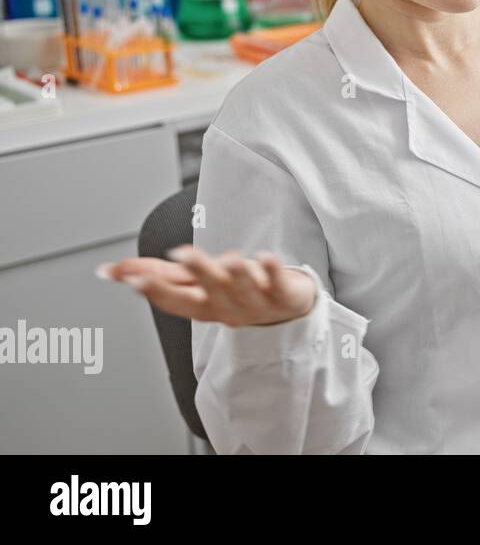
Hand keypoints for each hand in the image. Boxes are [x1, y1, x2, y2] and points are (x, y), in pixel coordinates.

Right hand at [96, 245, 316, 326]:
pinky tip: (268, 257)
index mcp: (202, 305)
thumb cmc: (234, 292)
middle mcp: (227, 307)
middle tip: (181, 253)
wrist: (286, 308)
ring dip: (236, 273)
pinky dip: (273, 270)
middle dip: (196, 274)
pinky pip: (280, 283)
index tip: (132, 277)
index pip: (175, 299)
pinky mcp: (285, 294)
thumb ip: (156, 274)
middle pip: (210, 292)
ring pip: (245, 288)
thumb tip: (110, 270)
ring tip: (230, 257)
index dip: (155, 289)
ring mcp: (257, 302)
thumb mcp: (193, 285)